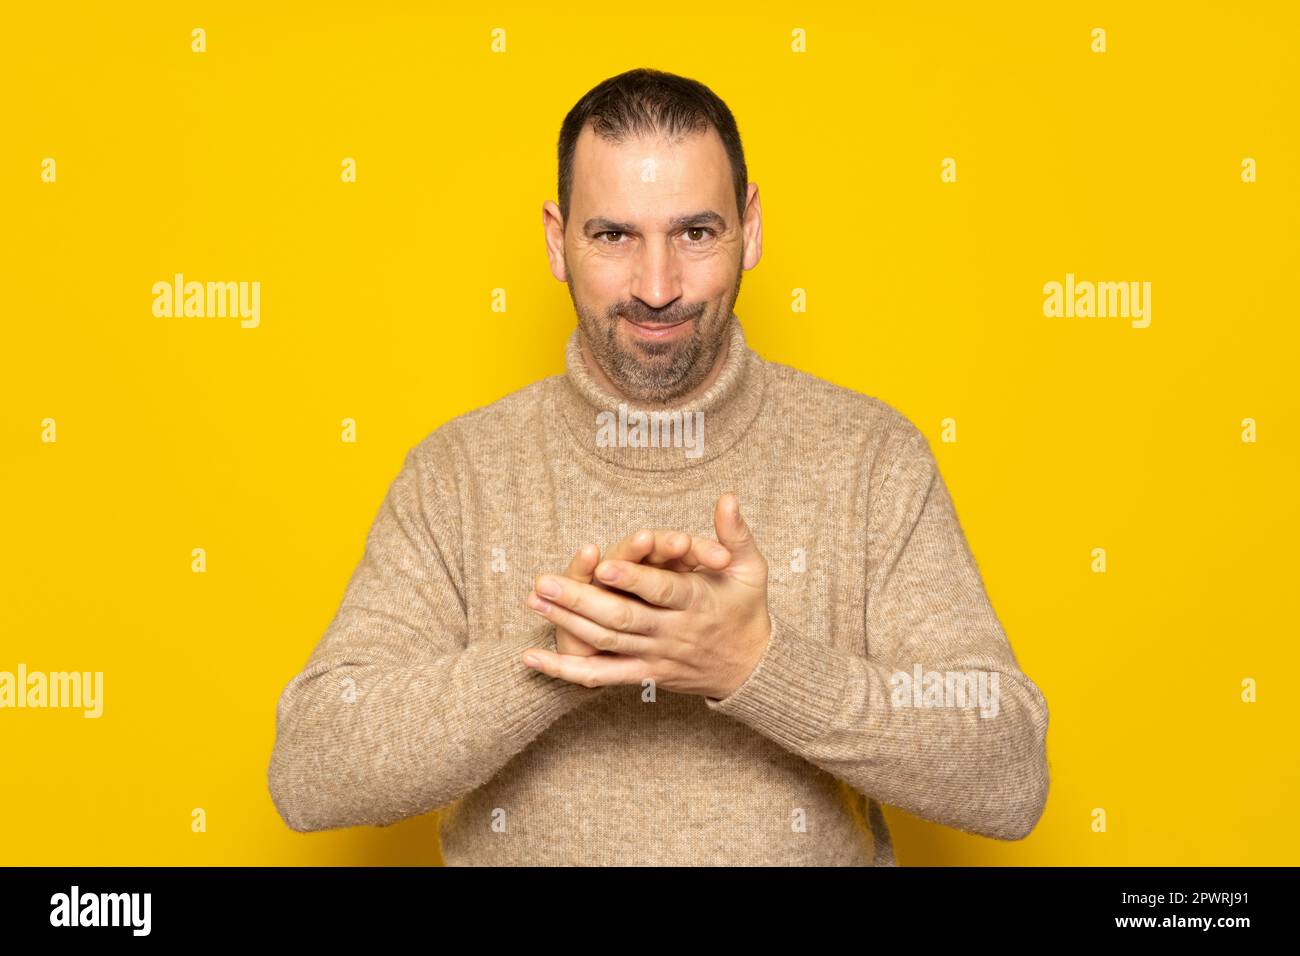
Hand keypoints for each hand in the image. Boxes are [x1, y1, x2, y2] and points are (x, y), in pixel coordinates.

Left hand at [521, 493, 771, 699]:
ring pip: (606, 643)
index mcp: (697, 603)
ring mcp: (655, 657)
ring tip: (534, 602)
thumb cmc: (747, 608)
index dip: (632, 579)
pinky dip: (565, 670)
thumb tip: (728, 498)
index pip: (661, 592)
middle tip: (543, 581)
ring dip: (567, 624)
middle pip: (622, 618)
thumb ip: (736, 534)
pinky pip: (600, 677)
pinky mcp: (644, 675)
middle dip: (580, 600)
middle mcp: (673, 633)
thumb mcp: (750, 569)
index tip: (602, 565)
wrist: (750, 668)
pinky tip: (533, 659)